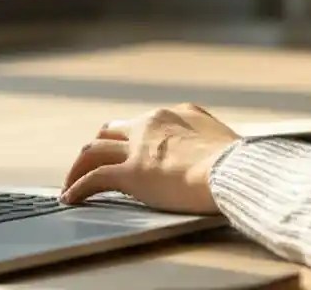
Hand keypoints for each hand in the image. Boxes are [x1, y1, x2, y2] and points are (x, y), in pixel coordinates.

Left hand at [60, 103, 240, 213]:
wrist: (232, 170)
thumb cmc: (239, 163)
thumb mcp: (226, 141)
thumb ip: (211, 143)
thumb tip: (217, 154)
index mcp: (177, 114)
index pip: (144, 122)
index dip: (131, 137)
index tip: (127, 151)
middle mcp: (152, 123)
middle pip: (111, 130)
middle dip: (99, 146)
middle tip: (91, 162)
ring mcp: (139, 147)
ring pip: (93, 150)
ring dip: (78, 167)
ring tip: (71, 183)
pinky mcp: (131, 172)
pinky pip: (94, 178)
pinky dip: (78, 187)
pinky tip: (70, 198)